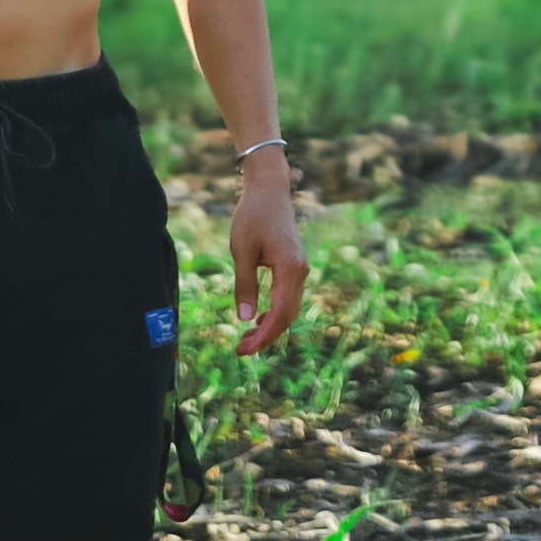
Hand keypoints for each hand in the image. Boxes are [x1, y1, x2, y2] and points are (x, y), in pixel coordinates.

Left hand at [229, 158, 309, 355]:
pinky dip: (274, 313)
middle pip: (287, 316)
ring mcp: (300, 269)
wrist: (269, 190)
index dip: (263, 337)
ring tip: (246, 340)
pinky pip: (288, 297)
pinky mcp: (294, 266)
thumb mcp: (241, 250)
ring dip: (270, 327)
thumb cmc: (252, 215)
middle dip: (266, 337)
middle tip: (240, 350)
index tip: (244, 350)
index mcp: (290, 269)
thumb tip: (245, 318)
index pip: (280, 314)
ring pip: (289, 308)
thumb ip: (244, 284)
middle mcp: (301, 271)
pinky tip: (258, 319)